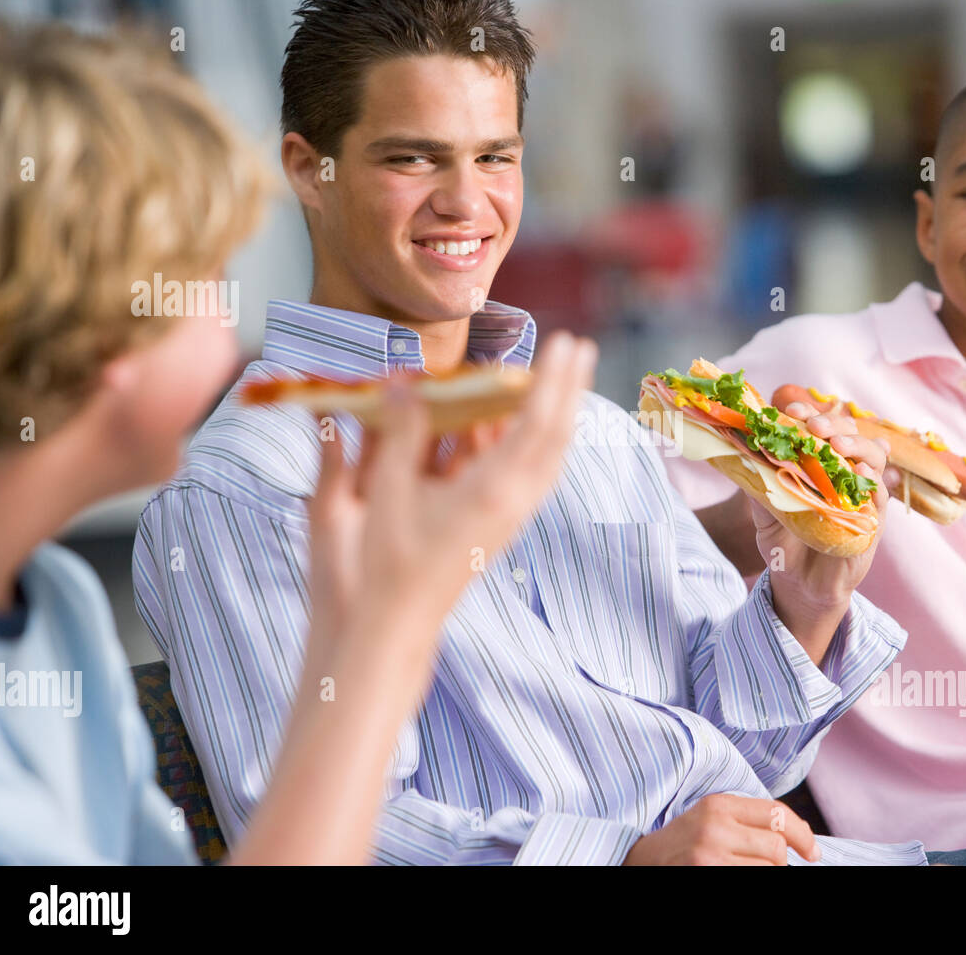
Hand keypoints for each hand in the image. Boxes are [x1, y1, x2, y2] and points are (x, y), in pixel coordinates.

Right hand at [307, 331, 597, 678]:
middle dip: (569, 387)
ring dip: (556, 413)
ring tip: (558, 378)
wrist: (399, 623)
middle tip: (578, 347)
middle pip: (557, 434)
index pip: (538, 422)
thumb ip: (400, 433)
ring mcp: (513, 515)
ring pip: (549, 455)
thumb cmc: (388, 561)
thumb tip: (404, 382)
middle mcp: (514, 501)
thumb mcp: (387, 491)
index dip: (553, 378)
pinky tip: (520, 425)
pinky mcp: (504, 524)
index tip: (566, 341)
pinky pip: (533, 471)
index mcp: (493, 490)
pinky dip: (536, 440)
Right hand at [622, 793, 820, 864]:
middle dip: (781, 862)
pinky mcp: (707, 875)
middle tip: (770, 866)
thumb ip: (748, 819)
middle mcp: (715, 827)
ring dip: (767, 873)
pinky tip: (741, 873)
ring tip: (748, 869)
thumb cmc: (684, 841)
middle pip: (776, 847)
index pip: (776, 813)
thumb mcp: (711, 817)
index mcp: (719, 804)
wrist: (641, 860)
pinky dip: (755, 878)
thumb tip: (800, 837)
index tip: (812, 852)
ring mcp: (709, 856)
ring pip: (768, 869)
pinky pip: (753, 880)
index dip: (803, 835)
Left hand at [754, 402, 890, 663]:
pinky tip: (861, 474)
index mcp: (817, 463)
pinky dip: (873, 481)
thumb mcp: (765, 515)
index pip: (818, 428)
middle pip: (850, 435)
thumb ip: (761, 488)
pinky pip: (881, 494)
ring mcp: (862, 494)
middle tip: (814, 425)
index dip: (807, 413)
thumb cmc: (784, 544)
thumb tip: (744, 457)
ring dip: (857, 446)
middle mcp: (843, 473)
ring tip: (837, 445)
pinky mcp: (874, 520)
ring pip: (873, 457)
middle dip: (833, 424)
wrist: (799, 586)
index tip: (791, 409)